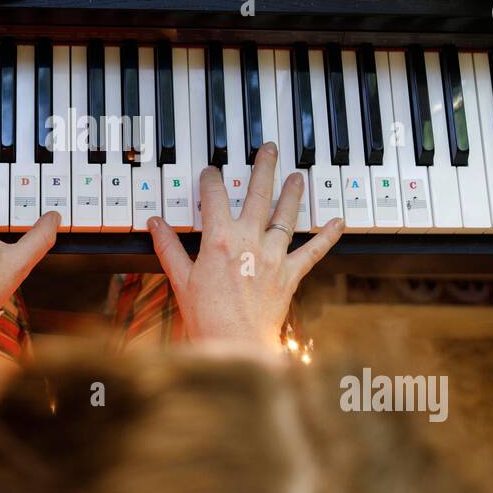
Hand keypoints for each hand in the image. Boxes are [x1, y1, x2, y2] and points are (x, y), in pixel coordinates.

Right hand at [147, 142, 342, 345]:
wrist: (235, 344)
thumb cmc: (206, 316)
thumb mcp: (180, 279)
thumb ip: (169, 247)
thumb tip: (154, 224)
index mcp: (220, 239)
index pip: (215, 196)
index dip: (211, 179)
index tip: (211, 172)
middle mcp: (250, 240)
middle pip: (258, 195)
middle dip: (263, 168)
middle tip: (269, 149)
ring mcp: (273, 256)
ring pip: (286, 216)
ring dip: (293, 193)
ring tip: (297, 176)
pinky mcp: (290, 274)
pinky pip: (312, 251)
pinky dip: (327, 237)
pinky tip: (338, 222)